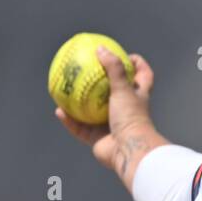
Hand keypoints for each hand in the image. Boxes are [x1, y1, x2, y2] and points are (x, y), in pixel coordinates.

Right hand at [55, 47, 167, 184]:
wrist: (129, 151)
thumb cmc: (131, 118)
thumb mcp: (124, 89)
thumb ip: (114, 68)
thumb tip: (100, 49)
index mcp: (137, 99)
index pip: (144, 78)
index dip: (139, 65)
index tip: (128, 56)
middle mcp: (125, 112)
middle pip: (115, 94)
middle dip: (102, 84)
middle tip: (87, 70)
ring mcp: (111, 127)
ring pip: (92, 113)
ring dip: (78, 104)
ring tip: (65, 91)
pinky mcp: (98, 141)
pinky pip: (80, 128)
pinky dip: (70, 121)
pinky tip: (58, 111)